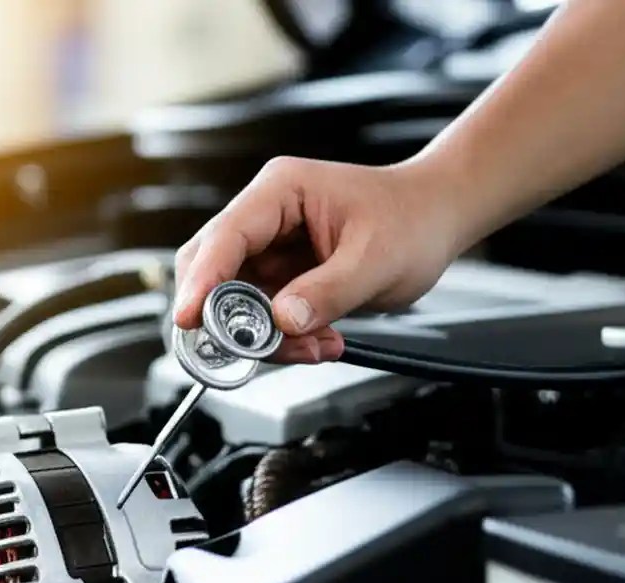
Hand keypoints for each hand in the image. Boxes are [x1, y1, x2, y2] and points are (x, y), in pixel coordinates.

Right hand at [173, 157, 464, 363]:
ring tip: (313, 346)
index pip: (225, 237)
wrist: (435, 218)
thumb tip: (282, 320)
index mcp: (281, 191)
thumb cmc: (412, 218)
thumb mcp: (377, 261)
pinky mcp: (278, 274)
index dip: (202, 281)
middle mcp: (265, 215)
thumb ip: (327, 292)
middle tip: (249, 351)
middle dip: (226, 317)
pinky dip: (282, 337)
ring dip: (263, 335)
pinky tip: (318, 341)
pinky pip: (259, 314)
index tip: (189, 319)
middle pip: (210, 269)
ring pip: (232, 300)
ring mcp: (268, 246)